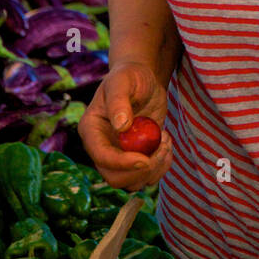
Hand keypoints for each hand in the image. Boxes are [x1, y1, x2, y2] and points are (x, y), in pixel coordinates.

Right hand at [78, 62, 172, 190]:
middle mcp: (102, 147)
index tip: (145, 158)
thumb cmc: (129, 76)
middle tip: (161, 146)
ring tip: (165, 140)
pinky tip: (166, 143)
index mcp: (91, 130)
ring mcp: (119, 155)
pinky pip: (147, 176)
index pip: (101, 157)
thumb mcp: (123, 82)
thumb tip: (121, 127)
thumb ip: (119, 101)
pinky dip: (162, 166)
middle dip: (141, 170)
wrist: (142, 80)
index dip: (122, 163)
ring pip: (132, 182)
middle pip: (115, 178)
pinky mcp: (136, 157)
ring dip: (154, 169)